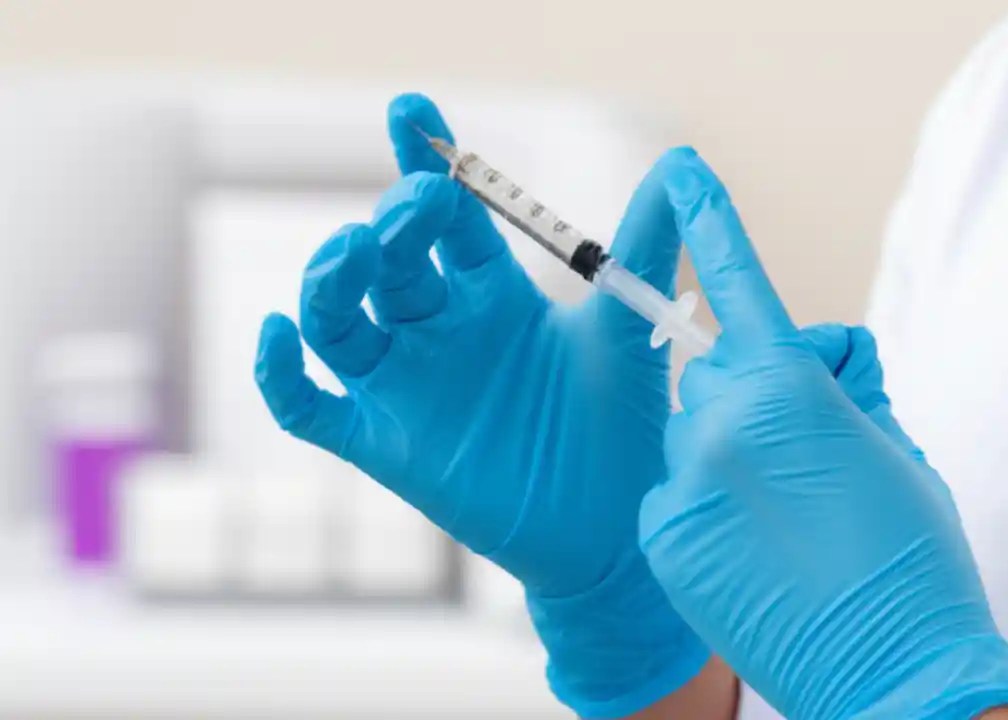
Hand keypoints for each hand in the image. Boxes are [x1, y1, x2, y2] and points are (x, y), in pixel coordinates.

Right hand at [255, 94, 706, 716]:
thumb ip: (645, 246)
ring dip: (329, 280)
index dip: (424, 161)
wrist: (614, 525)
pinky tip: (276, 331)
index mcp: (492, 293)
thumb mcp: (626, 326)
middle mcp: (441, 329)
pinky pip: (310, 406)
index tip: (411, 111)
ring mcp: (407, 385)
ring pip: (335, 319)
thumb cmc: (621, 426)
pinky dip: (279, 373)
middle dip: (393, 224)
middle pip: (388, 259)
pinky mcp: (385, 445)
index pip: (444, 215)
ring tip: (352, 255)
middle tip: (420, 208)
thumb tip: (678, 163)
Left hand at [638, 157, 1007, 719]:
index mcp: (787, 389)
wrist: (894, 673)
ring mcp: (681, 483)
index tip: (683, 169)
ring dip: (729, 454)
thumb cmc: (913, 557)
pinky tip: (755, 547)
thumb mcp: (895, 445)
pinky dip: (706, 505)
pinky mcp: (660, 535)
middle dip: (757, 397)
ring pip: (695, 435)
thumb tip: (812, 354)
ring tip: (785, 517)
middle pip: (720, 376)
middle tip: (808, 454)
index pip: (744, 284)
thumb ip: (842, 383)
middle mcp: (719, 424)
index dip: (713, 220)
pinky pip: (676, 490)